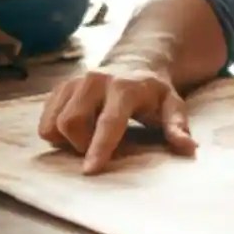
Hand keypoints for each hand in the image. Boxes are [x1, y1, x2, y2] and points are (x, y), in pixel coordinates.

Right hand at [38, 64, 195, 174]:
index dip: (99, 147)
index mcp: (124, 87)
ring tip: (90, 138)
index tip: (90, 171)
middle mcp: (94, 80)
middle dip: (82, 145)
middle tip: (100, 149)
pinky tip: (78, 130)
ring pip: (54, 123)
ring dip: (68, 141)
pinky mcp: (59, 88)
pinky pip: (45, 122)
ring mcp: (73, 82)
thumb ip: (178, 126)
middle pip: (72, 122)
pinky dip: (56, 134)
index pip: (108, 121)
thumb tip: (189, 148)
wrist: (136, 62)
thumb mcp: (173, 105)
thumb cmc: (154, 92)